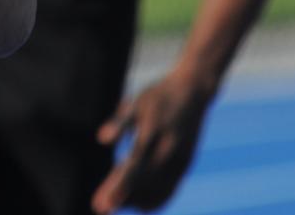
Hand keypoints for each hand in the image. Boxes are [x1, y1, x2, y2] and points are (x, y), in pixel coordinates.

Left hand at [92, 72, 211, 213]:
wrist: (193, 91)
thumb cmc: (158, 96)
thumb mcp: (137, 102)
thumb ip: (120, 122)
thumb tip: (101, 139)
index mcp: (153, 133)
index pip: (132, 167)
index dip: (118, 187)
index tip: (103, 204)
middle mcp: (168, 151)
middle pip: (142, 184)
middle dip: (121, 198)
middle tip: (100, 209)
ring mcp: (180, 160)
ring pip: (157, 192)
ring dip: (136, 201)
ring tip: (116, 204)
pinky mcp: (186, 165)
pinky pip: (170, 190)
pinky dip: (155, 200)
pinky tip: (139, 205)